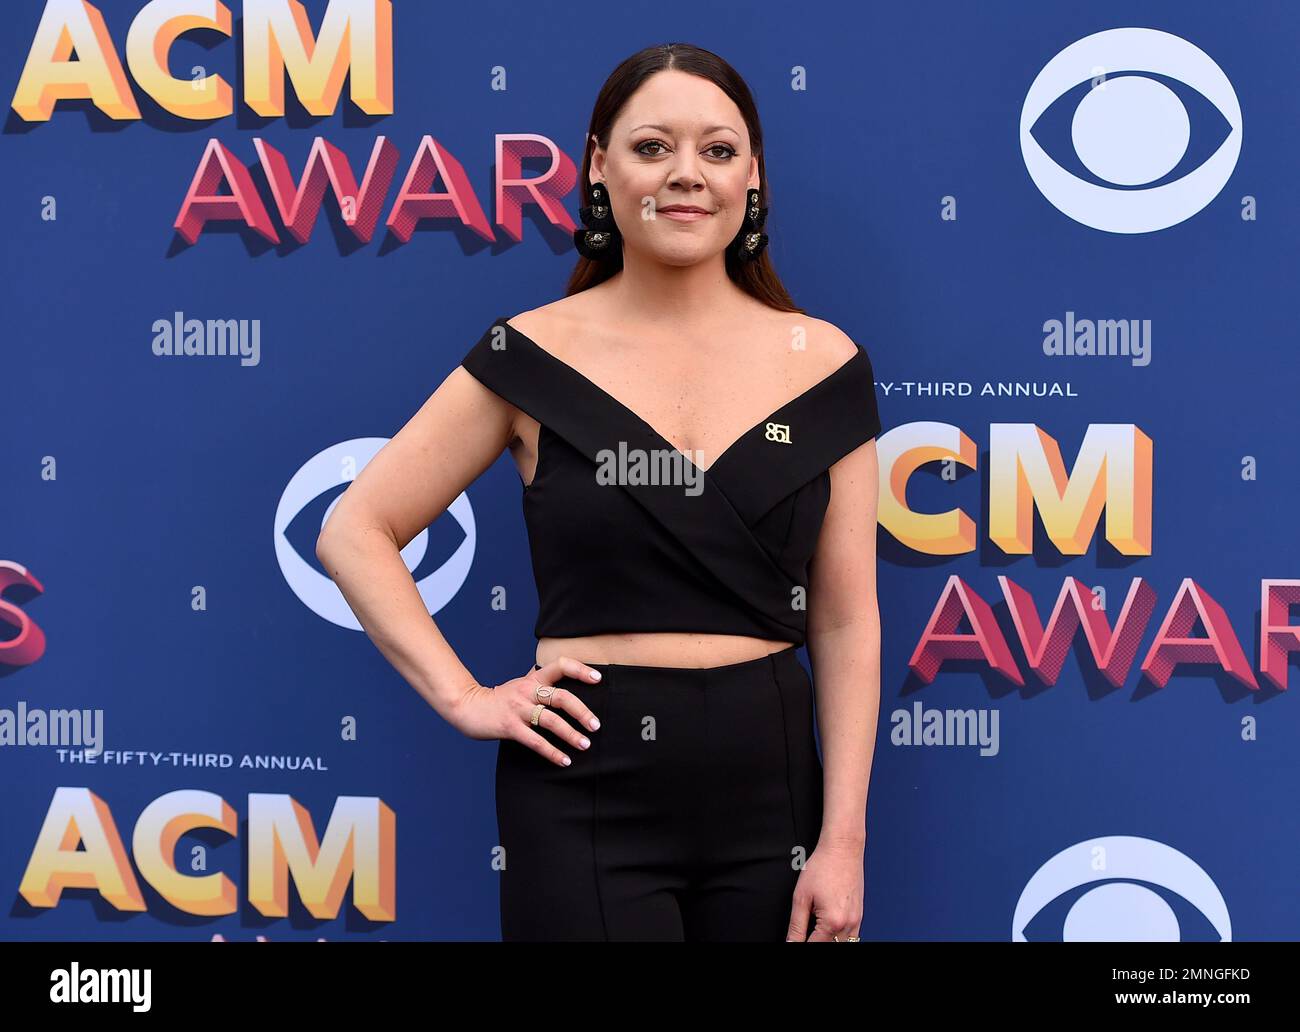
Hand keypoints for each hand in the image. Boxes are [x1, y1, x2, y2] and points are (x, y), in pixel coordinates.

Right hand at [447, 656, 602, 766]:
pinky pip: (536, 741)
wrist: (468, 707)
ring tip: (585, 744)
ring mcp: (519, 709)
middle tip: (596, 725)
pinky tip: (564, 760)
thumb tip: (559, 669)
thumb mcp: (520, 683)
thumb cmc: (499, 697)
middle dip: (582, 711)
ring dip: (571, 734)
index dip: (580, 670)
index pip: (560, 665)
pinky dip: (552, 752)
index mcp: (533, 679)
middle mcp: (528, 691)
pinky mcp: (510, 727)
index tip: (598, 678)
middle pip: (561, 697)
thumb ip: (539, 678)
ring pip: (551, 720)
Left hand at [785, 840, 863, 940]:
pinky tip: (828, 929)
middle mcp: (848, 925)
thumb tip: (791, 943)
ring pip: (843, 945)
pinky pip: (851, 937)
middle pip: (830, 947)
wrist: (843, 848)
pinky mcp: (860, 916)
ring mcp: (857, 921)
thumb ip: (796, 925)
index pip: (814, 947)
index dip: (800, 945)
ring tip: (815, 931)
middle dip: (815, 943)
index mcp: (832, 922)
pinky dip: (839, 938)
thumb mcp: (801, 897)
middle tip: (804, 934)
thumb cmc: (823, 866)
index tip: (793, 943)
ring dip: (828, 941)